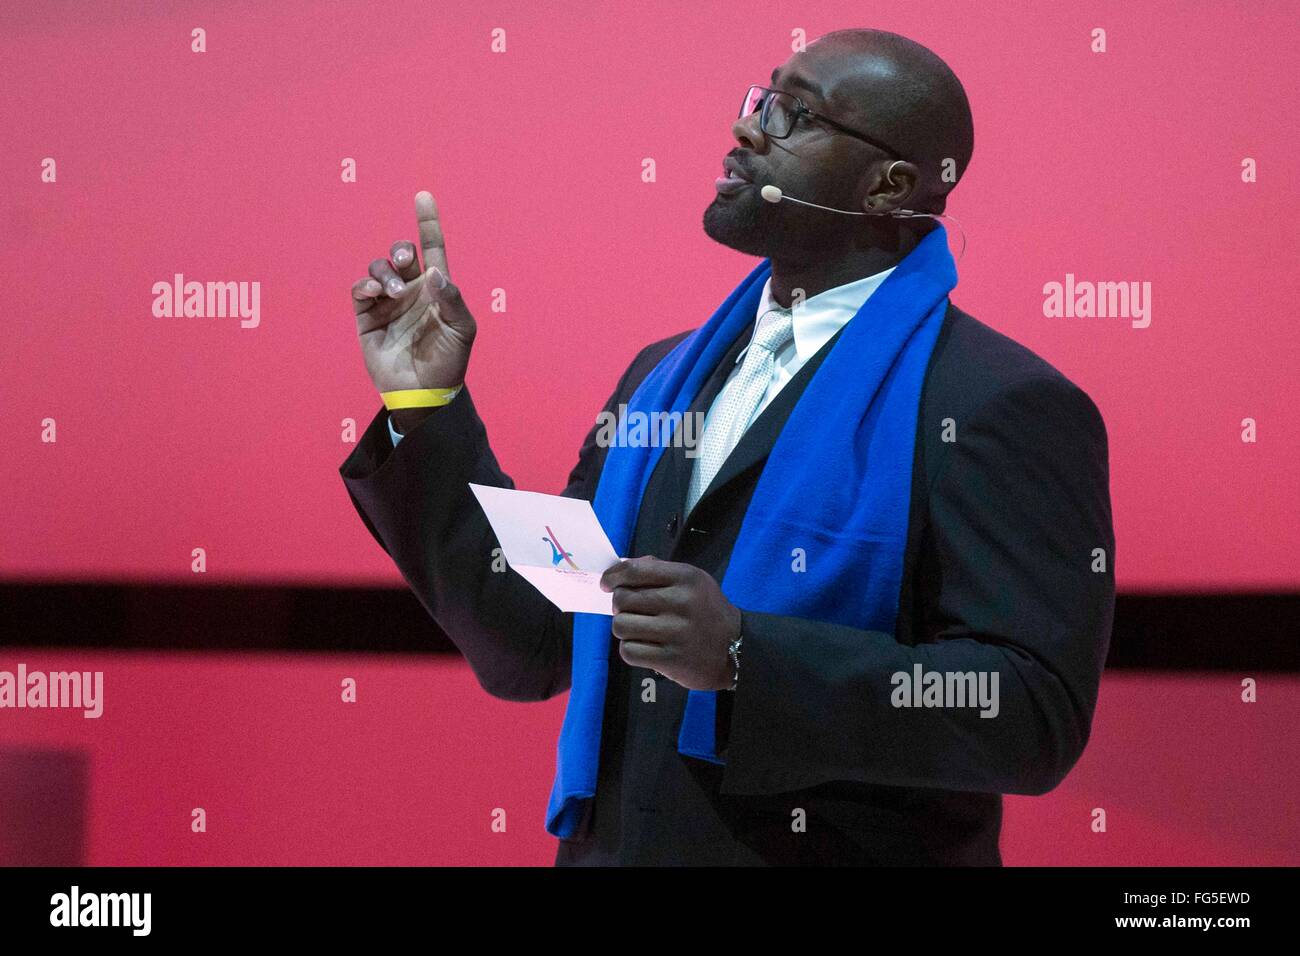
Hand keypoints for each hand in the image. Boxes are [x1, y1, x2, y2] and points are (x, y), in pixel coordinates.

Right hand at [351, 191, 476, 394]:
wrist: (424, 393)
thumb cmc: (449, 362)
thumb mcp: (462, 329)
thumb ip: (451, 298)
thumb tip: (432, 272)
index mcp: (437, 289)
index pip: (433, 249)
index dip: (428, 222)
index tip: (423, 196)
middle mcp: (411, 291)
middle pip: (401, 254)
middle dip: (401, 248)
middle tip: (405, 259)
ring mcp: (388, 303)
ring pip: (379, 268)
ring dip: (385, 273)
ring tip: (394, 293)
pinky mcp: (368, 317)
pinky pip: (360, 290)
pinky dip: (366, 285)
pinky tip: (377, 293)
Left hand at [600, 555, 740, 690]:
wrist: (736, 648)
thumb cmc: (706, 611)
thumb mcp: (692, 581)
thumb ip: (658, 570)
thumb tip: (621, 566)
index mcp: (686, 577)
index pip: (634, 570)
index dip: (613, 576)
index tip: (606, 584)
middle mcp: (682, 602)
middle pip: (623, 599)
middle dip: (619, 606)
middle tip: (630, 612)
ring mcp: (677, 632)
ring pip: (621, 626)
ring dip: (624, 629)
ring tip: (638, 630)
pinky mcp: (671, 659)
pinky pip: (629, 651)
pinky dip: (631, 649)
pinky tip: (645, 647)